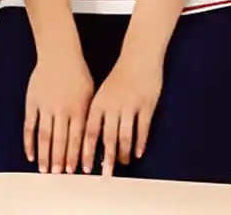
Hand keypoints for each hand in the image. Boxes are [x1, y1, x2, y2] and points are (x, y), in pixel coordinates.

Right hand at [25, 53, 93, 173]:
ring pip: (44, 136)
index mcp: (78, 108)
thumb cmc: (78, 73)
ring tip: (44, 171)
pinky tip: (30, 155)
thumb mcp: (91, 93)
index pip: (77, 137)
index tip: (75, 171)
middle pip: (60, 140)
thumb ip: (88, 115)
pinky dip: (29, 142)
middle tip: (58, 176)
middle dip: (59, 160)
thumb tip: (91, 138)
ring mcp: (45, 106)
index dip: (75, 155)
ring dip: (44, 155)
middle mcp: (62, 110)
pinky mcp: (32, 103)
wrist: (59, 53)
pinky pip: (30, 126)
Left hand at [84, 55, 161, 175]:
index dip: (86, 151)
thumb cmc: (119, 76)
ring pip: (125, 135)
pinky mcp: (146, 105)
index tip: (83, 168)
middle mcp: (113, 105)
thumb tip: (90, 139)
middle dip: (106, 159)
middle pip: (108, 138)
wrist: (139, 56)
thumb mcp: (102, 93)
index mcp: (98, 102)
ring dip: (123, 152)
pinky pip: (142, 129)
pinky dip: (140, 142)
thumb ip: (97, 115)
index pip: (89, 132)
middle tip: (105, 175)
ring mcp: (130, 105)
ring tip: (122, 163)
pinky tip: (137, 152)